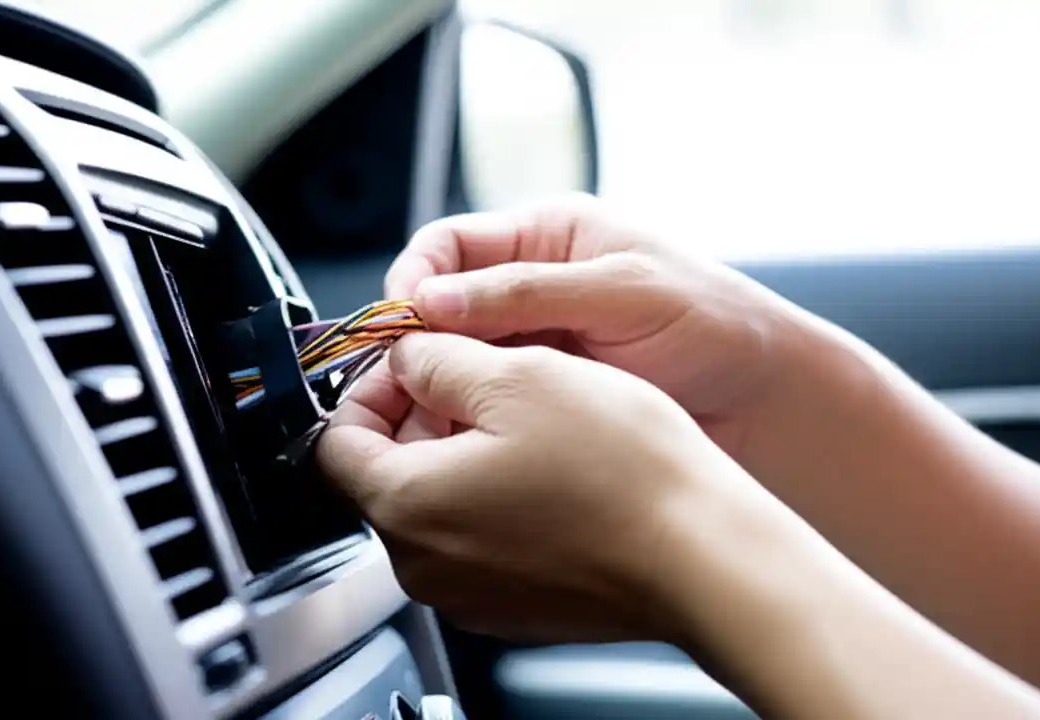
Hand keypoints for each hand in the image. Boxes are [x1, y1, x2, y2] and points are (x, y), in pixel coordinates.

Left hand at [317, 333, 751, 642]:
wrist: (704, 557)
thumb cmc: (621, 473)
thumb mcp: (516, 375)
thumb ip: (436, 359)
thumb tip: (407, 356)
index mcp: (405, 506)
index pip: (336, 442)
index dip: (369, 387)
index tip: (409, 359)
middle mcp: (425, 565)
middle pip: (387, 473)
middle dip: (421, 414)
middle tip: (476, 374)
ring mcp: (470, 594)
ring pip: (438, 504)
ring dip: (463, 451)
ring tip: (526, 412)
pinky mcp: (515, 606)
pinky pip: (481, 538)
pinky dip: (497, 495)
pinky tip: (551, 463)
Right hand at [385, 193, 838, 457]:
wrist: (766, 401)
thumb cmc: (713, 324)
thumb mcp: (621, 293)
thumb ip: (527, 292)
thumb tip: (431, 299)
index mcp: (549, 237)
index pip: (451, 245)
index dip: (415, 278)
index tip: (402, 321)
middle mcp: (533, 287)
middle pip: (443, 307)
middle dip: (416, 341)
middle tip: (400, 381)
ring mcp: (537, 345)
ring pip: (457, 360)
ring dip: (437, 385)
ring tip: (426, 418)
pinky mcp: (546, 396)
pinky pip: (486, 402)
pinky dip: (467, 418)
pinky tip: (462, 439)